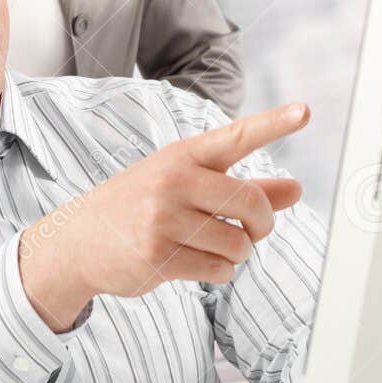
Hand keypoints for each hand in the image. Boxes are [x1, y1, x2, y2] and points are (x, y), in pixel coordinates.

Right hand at [18, 102, 309, 330]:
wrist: (77, 241)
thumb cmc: (139, 207)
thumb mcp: (184, 185)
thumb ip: (244, 186)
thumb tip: (297, 189)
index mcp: (182, 156)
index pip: (235, 137)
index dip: (272, 124)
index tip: (303, 111)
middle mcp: (173, 181)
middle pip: (251, 203)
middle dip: (263, 224)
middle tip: (254, 230)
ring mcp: (164, 219)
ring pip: (239, 243)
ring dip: (236, 253)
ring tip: (208, 246)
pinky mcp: (159, 255)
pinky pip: (220, 270)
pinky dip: (218, 271)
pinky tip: (192, 262)